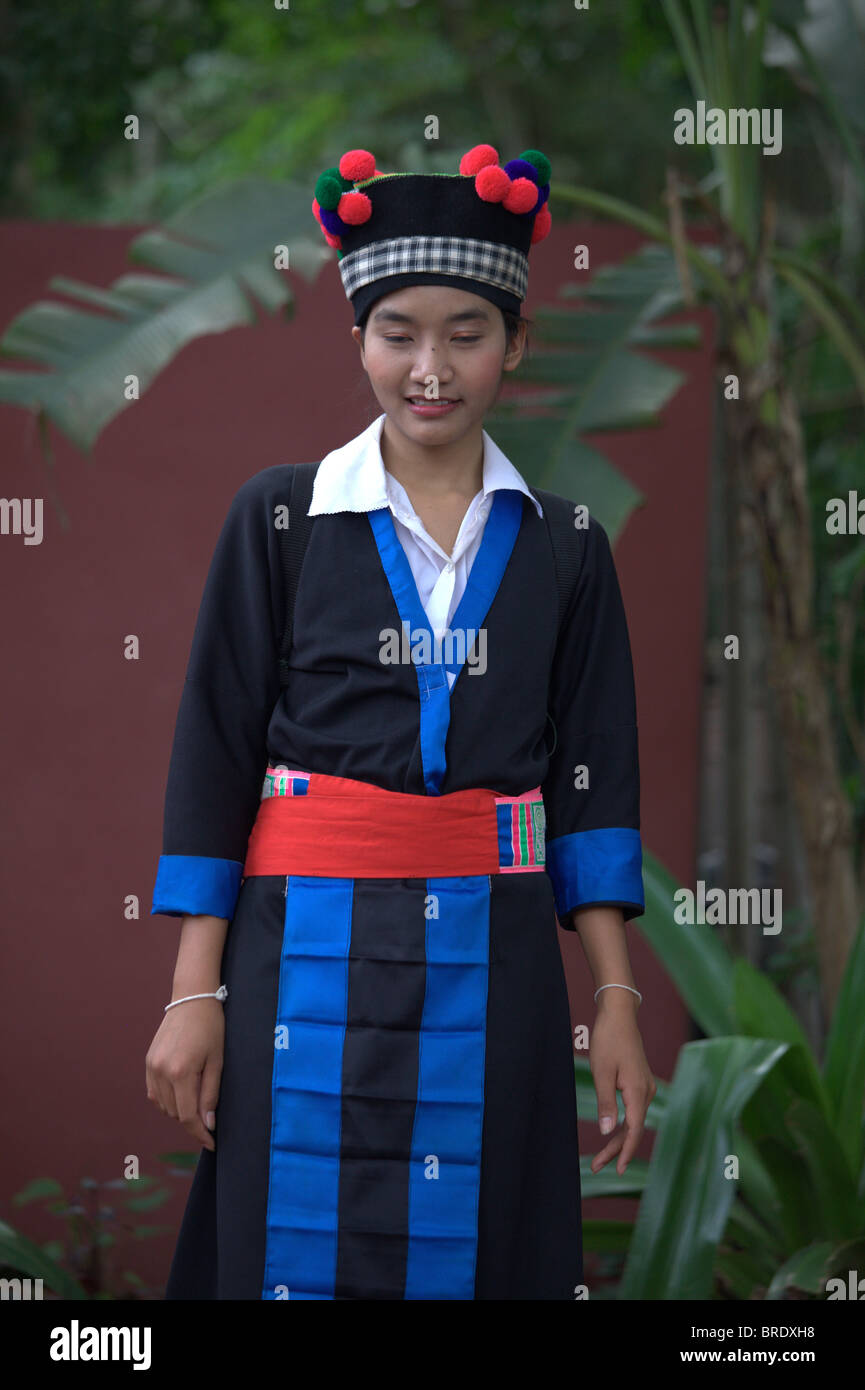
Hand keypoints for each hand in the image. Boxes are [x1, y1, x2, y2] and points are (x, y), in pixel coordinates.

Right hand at [145, 999, 224, 1152]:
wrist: (192, 999)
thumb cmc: (211, 1028)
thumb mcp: (217, 1061)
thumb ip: (211, 1094)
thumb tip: (208, 1124)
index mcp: (181, 1072)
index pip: (188, 1116)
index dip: (200, 1134)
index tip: (212, 1143)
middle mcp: (162, 1072)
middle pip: (175, 1113)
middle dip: (193, 1121)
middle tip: (209, 1119)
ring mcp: (151, 1067)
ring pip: (163, 1106)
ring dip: (179, 1110)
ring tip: (197, 1100)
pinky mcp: (148, 1062)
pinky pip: (154, 1093)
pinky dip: (166, 1099)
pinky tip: (181, 1092)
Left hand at [588, 993, 655, 1175]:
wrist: (619, 1015)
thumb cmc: (608, 1040)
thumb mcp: (602, 1072)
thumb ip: (605, 1103)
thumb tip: (606, 1131)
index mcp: (638, 1092)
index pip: (634, 1130)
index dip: (625, 1152)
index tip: (617, 1170)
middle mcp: (646, 1092)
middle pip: (633, 1129)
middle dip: (616, 1149)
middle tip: (597, 1167)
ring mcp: (645, 1087)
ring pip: (634, 1121)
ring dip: (618, 1138)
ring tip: (601, 1156)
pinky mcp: (640, 1082)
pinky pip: (634, 1110)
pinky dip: (623, 1124)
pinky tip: (612, 1132)